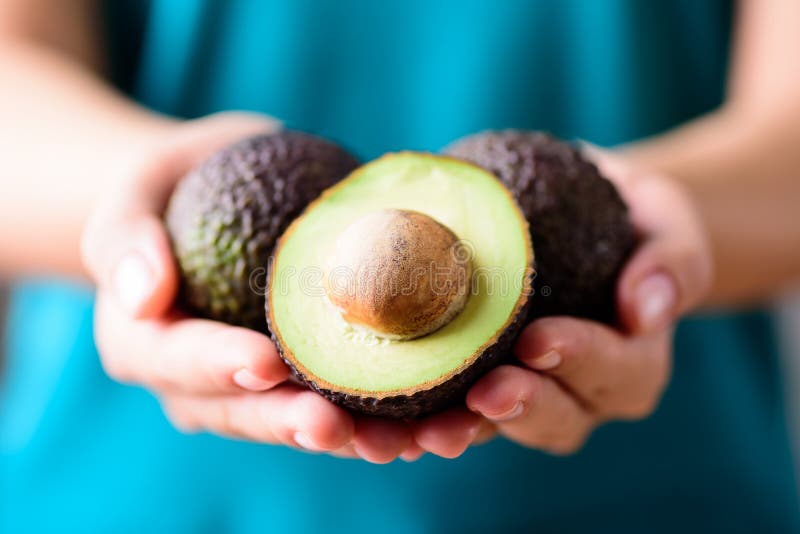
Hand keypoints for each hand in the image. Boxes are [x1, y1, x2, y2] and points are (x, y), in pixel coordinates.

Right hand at [82, 112, 414, 462]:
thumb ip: (126, 238)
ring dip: (346, 439)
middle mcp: (196, 381)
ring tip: (395, 444)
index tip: (266, 363)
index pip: (175, 361)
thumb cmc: (175, 187)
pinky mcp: (301, 377)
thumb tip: (143, 293)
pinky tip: (422, 425)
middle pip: (239, 411)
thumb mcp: (136, 191)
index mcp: (144, 343)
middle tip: (334, 427)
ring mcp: (251, 387)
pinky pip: (337, 404)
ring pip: (293, 423)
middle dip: (288, 423)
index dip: (218, 366)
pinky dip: (377, 418)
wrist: (218, 193)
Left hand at [411, 150, 712, 456]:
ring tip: (420, 433)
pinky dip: (417, 419)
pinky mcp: (475, 384)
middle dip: (520, 408)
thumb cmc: (627, 217)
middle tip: (485, 394)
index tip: (539, 340)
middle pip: (557, 419)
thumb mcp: (665, 220)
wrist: (578, 213)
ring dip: (457, 432)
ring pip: (495, 427)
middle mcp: (579, 392)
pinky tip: (384, 420)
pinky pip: (450, 409)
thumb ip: (673, 259)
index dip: (580, 361)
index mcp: (632, 361)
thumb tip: (649, 308)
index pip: (616, 373)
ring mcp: (525, 393)